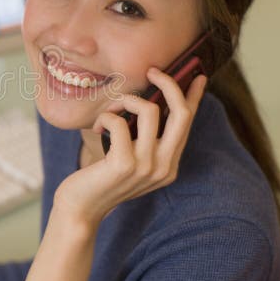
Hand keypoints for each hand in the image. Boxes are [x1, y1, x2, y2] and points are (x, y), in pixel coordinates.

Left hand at [52, 68, 206, 226]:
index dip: (194, 97)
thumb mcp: (129, 157)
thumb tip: (150, 100)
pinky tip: (95, 130)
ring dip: (124, 101)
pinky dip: (104, 117)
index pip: (187, 124)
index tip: (199, 75)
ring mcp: (146, 167)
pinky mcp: (124, 164)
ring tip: (108, 113)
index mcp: (169, 165)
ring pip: (148, 110)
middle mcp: (163, 167)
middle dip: (169, 84)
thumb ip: (143, 137)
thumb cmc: (100, 177)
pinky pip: (118, 121)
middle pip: (181, 113)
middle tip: (152, 71)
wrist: (80, 209)